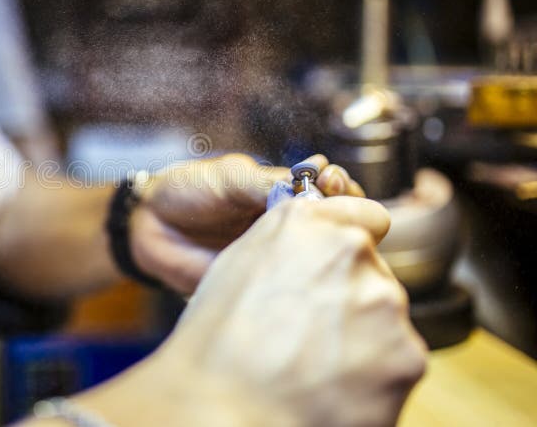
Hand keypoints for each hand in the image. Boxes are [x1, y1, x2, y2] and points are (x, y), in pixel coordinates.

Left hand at [130, 153, 364, 292]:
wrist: (146, 225)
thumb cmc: (186, 190)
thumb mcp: (229, 176)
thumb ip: (267, 182)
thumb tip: (310, 187)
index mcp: (280, 191)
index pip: (328, 189)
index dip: (340, 187)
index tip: (334, 183)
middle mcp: (284, 222)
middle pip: (332, 222)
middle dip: (344, 213)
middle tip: (334, 206)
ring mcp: (274, 252)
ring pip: (315, 253)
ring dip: (327, 247)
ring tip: (323, 235)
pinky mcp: (259, 279)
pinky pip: (288, 281)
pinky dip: (302, 277)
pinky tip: (304, 270)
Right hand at [160, 196, 425, 424]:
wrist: (222, 411)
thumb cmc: (216, 344)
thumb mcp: (240, 264)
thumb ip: (290, 240)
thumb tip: (315, 241)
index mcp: (308, 223)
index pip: (366, 216)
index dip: (350, 246)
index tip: (338, 268)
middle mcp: (353, 252)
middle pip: (373, 274)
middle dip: (352, 298)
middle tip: (309, 333)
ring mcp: (384, 303)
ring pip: (385, 320)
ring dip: (364, 338)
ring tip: (315, 366)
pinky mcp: (407, 356)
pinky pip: (396, 362)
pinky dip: (374, 377)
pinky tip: (332, 387)